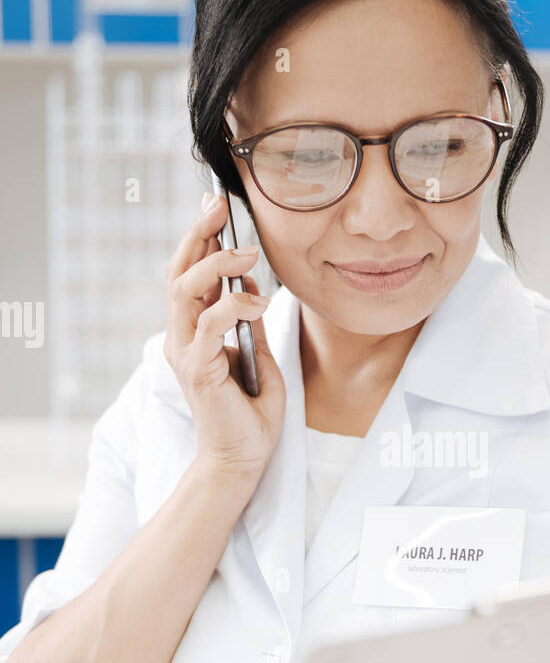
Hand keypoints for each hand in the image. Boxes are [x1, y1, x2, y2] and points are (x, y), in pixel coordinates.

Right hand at [164, 192, 285, 481]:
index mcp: (191, 331)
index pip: (189, 274)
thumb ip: (249, 319)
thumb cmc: (250, 412)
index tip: (216, 204)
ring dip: (216, 264)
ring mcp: (184, 352)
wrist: (242, 458)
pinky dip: (234, 305)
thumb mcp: (258, 354)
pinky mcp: (196, 369)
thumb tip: (252, 281)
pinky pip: (208, 324)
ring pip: (185, 290)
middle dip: (199, 234)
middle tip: (220, 205)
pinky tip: (258, 301)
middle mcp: (180, 337)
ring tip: (248, 252)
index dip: (200, 237)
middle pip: (179, 272)